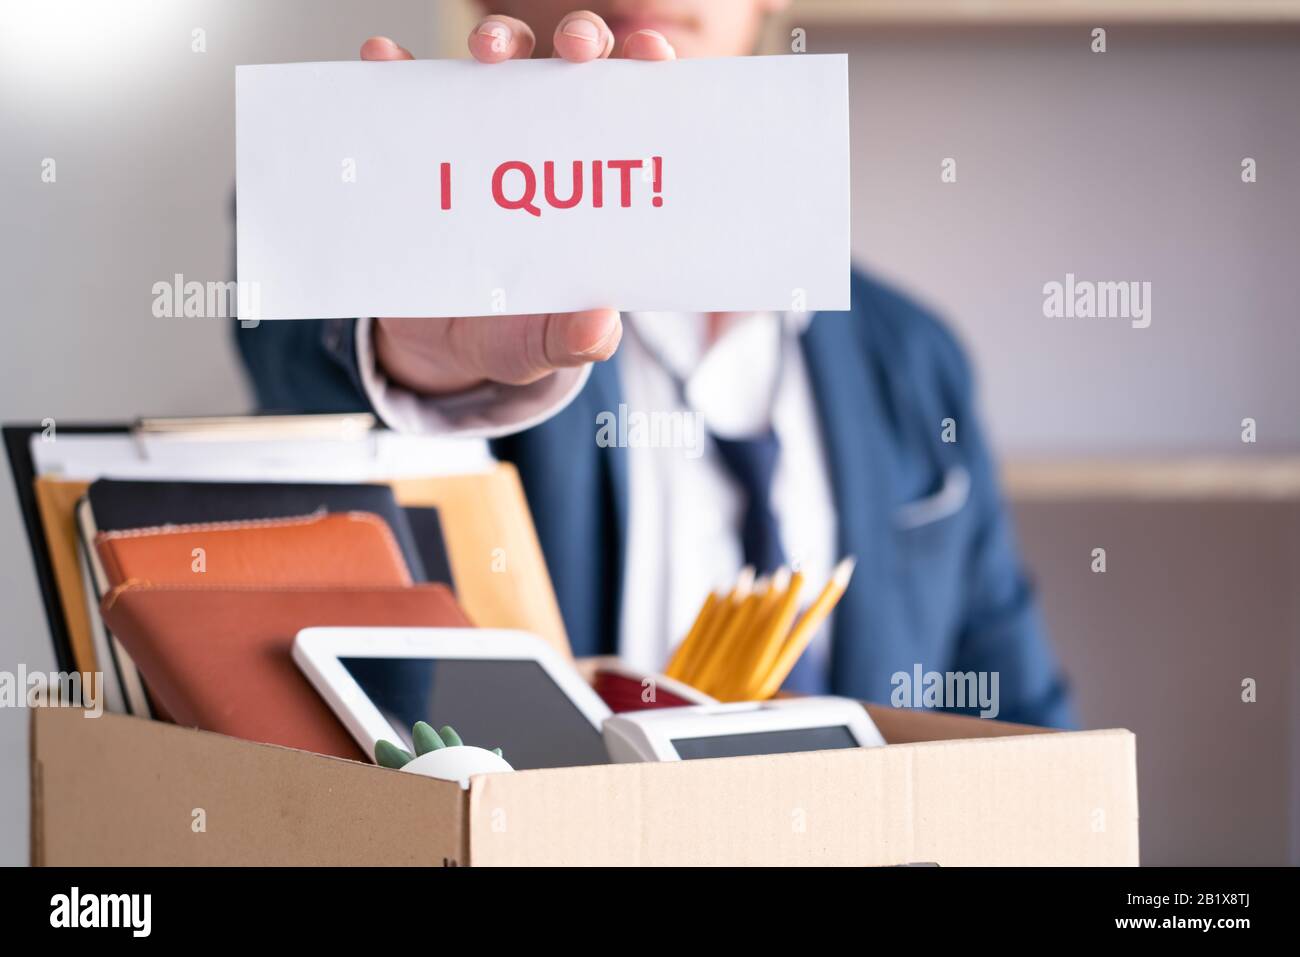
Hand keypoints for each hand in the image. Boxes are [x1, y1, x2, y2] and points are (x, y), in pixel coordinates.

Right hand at [362, 16, 676, 393]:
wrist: (436, 344)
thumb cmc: (509, 333)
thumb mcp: (541, 345)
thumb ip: (572, 339)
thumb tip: (599, 328)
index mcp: (594, 179)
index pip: (632, 108)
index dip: (647, 69)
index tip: (651, 53)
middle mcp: (547, 139)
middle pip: (573, 64)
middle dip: (581, 39)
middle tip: (575, 50)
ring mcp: (484, 133)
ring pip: (502, 58)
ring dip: (500, 39)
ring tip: (487, 54)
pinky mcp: (423, 141)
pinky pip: (408, 89)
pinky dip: (395, 68)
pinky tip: (385, 60)